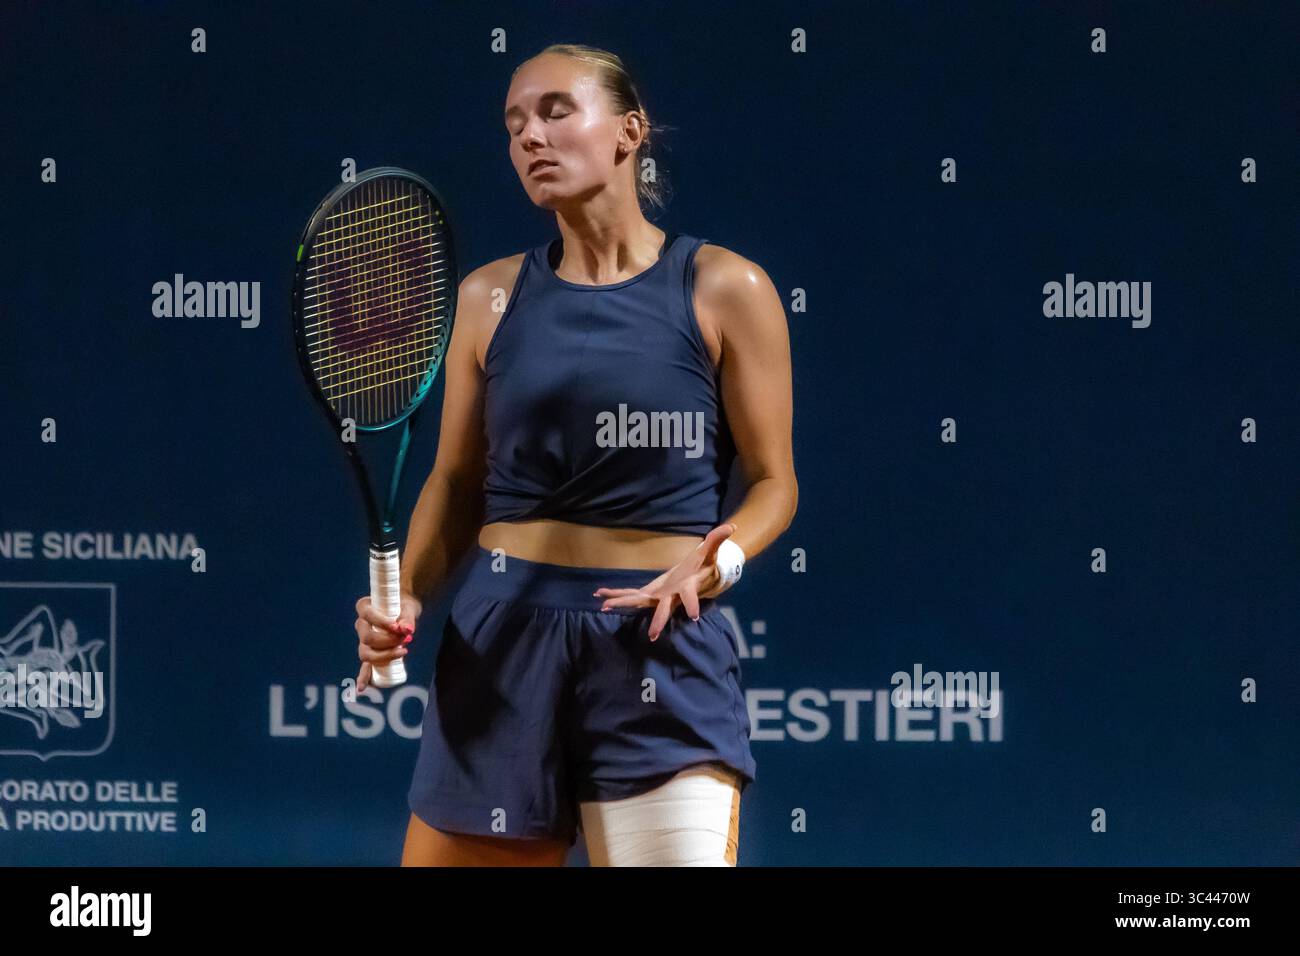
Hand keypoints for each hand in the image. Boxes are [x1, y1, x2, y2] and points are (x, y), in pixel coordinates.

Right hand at [354, 592, 422, 691]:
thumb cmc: (403, 606)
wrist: (403, 609)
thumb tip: (408, 630)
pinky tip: (362, 688)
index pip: (368, 616)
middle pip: (367, 638)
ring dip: (384, 656)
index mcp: (364, 608)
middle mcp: (360, 625)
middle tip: (406, 639)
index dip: (382, 623)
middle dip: (388, 641)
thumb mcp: (408, 607)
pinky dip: (363, 677)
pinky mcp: (371, 652)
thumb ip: (408, 618)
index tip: (398, 628)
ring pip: (366, 653)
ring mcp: (363, 640)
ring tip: (403, 651)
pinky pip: (365, 666)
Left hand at [594, 523, 736, 641]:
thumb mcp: (710, 552)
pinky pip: (630, 594)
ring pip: (639, 602)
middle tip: (653, 635)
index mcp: (686, 588)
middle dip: (658, 621)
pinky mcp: (648, 594)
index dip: (693, 605)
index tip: (695, 617)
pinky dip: (616, 593)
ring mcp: (658, 597)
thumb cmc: (702, 566)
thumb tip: (731, 525)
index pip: (691, 598)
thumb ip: (717, 539)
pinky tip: (600, 594)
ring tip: (604, 606)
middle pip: (663, 610)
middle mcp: (671, 597)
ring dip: (622, 603)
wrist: (692, 580)